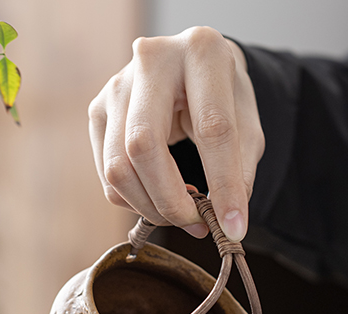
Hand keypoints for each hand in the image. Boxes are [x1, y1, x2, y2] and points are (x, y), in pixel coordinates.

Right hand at [88, 26, 264, 241]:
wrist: (195, 71)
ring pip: (118, 167)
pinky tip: (161, 199)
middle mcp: (152, 60)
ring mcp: (116, 85)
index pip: (212, 129)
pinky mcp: (98, 112)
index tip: (233, 228)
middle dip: (172, 201)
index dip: (224, 185)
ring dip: (152, 207)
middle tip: (198, 225)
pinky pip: (109, 176)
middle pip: (144, 147)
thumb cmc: (225, 99)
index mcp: (202, 52)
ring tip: (183, 215)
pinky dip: (136, 202)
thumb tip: (226, 223)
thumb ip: (243, 171)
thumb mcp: (249, 126)